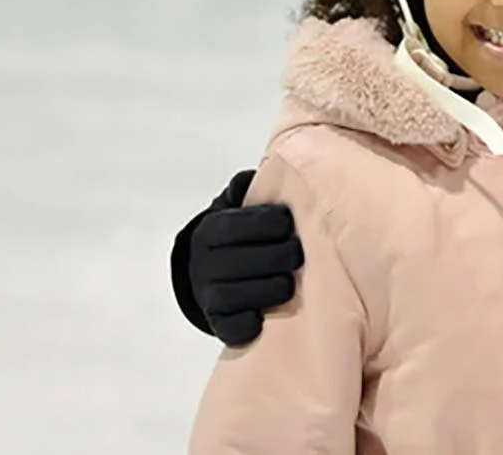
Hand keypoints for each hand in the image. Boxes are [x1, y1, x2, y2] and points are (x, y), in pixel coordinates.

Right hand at [189, 170, 303, 346]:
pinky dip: (249, 324)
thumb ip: (246, 189)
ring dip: (269, 289)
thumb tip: (257, 175)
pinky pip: (232, 327)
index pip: (235, 226)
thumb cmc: (240, 234)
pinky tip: (267, 317)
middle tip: (297, 254)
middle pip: (240, 262)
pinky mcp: (218, 322)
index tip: (288, 222)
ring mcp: (209, 294)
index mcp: (210, 232)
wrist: (212, 271)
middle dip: (275, 257)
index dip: (265, 224)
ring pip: (238, 295)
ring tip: (290, 283)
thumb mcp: (237, 206)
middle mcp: (204, 264)